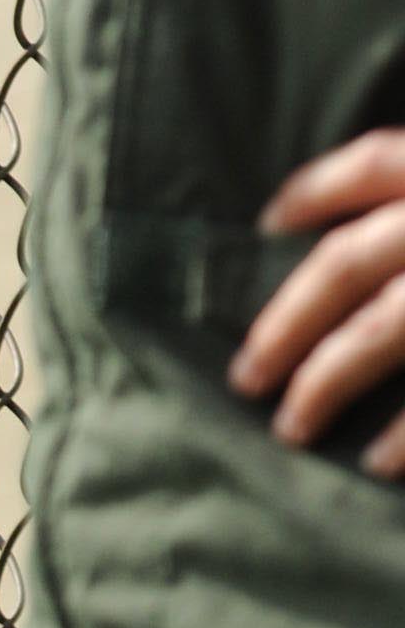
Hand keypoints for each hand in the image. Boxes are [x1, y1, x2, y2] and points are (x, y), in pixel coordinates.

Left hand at [231, 128, 404, 473]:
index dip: (317, 191)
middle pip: (348, 264)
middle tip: (245, 376)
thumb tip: (363, 225)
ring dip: (326, 382)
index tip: (268, 225)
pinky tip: (374, 463)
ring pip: (382, 331)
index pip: (375, 164)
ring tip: (291, 428)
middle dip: (287, 323)